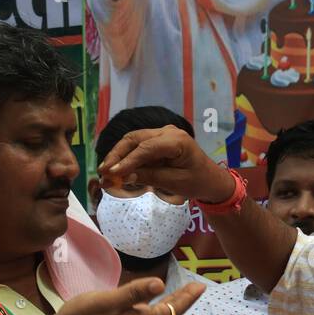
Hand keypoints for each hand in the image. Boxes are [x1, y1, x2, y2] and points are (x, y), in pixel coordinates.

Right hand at [39, 278, 203, 314]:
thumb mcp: (107, 302)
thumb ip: (133, 293)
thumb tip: (160, 283)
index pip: (170, 309)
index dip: (186, 298)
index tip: (200, 287)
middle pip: (167, 313)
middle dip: (183, 300)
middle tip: (197, 287)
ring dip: (172, 303)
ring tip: (182, 292)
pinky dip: (157, 306)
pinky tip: (153, 300)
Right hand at [100, 125, 234, 203]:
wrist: (211, 180)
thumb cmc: (198, 182)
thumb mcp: (175, 183)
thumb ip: (150, 176)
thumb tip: (122, 176)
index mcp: (177, 140)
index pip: (146, 148)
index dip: (127, 160)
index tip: (110, 173)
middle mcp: (168, 131)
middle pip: (135, 139)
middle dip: (117, 155)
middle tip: (102, 172)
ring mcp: (162, 133)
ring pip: (133, 140)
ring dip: (118, 156)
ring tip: (105, 173)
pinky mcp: (157, 140)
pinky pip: (138, 146)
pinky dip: (126, 157)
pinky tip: (116, 169)